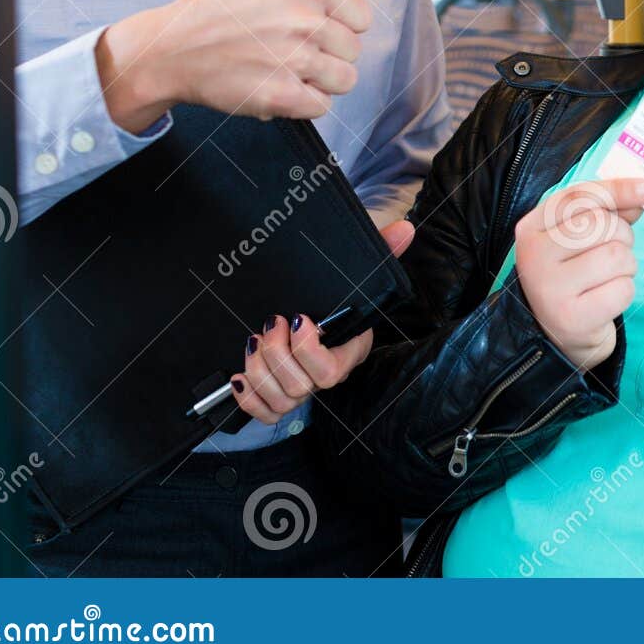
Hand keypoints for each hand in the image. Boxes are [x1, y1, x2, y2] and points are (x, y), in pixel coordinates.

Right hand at [95, 0, 373, 132]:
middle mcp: (306, 22)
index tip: (299, 17)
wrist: (172, 46)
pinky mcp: (280, 96)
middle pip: (352, 53)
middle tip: (282, 42)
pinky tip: (272, 83)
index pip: (360, 18)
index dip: (335, 23)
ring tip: (279, 62)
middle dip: (323, 53)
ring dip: (315, 80)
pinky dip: (300, 102)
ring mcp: (294, 61)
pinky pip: (321, 107)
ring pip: (342, 81)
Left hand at [227, 219, 410, 423]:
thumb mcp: (358, 270)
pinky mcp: (278, 396)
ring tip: (253, 341)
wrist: (316, 306)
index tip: (298, 317)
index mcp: (347, 350)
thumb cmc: (339, 291)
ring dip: (259, 371)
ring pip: (280, 401)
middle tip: (271, 322)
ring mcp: (302, 388)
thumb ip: (381, 251)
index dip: (307, 351)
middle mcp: (325, 374)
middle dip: (276, 354)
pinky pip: (264, 414)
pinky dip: (248, 398)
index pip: (330, 372)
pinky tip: (239, 374)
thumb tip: (404, 229)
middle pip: (300, 388)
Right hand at [514, 179, 643, 371]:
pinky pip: (623, 289)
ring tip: (609, 277)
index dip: (619, 189)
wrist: (559, 332)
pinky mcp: (571, 318)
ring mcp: (549, 288)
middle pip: (603, 225)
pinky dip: (625, 292)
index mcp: (532, 227)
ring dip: (626, 266)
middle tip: (615, 253)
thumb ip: (608, 210)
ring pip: (617, 256)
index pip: (579, 197)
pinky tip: (606, 299)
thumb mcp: (580, 236)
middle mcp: (534, 255)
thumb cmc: (576, 274)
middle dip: (623, 237)